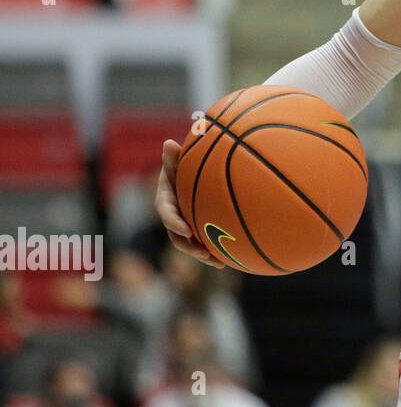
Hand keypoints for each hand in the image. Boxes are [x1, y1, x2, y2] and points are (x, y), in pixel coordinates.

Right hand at [154, 139, 223, 267]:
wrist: (189, 174)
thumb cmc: (184, 164)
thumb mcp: (178, 160)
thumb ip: (174, 156)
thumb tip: (168, 143)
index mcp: (166, 200)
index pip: (166, 213)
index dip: (174, 222)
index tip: (186, 230)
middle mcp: (173, 216)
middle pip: (177, 236)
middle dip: (189, 247)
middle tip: (203, 252)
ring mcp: (184, 224)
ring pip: (191, 244)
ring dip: (202, 255)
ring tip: (218, 263)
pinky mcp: (196, 229)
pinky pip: (203, 243)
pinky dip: (213, 253)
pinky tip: (228, 262)